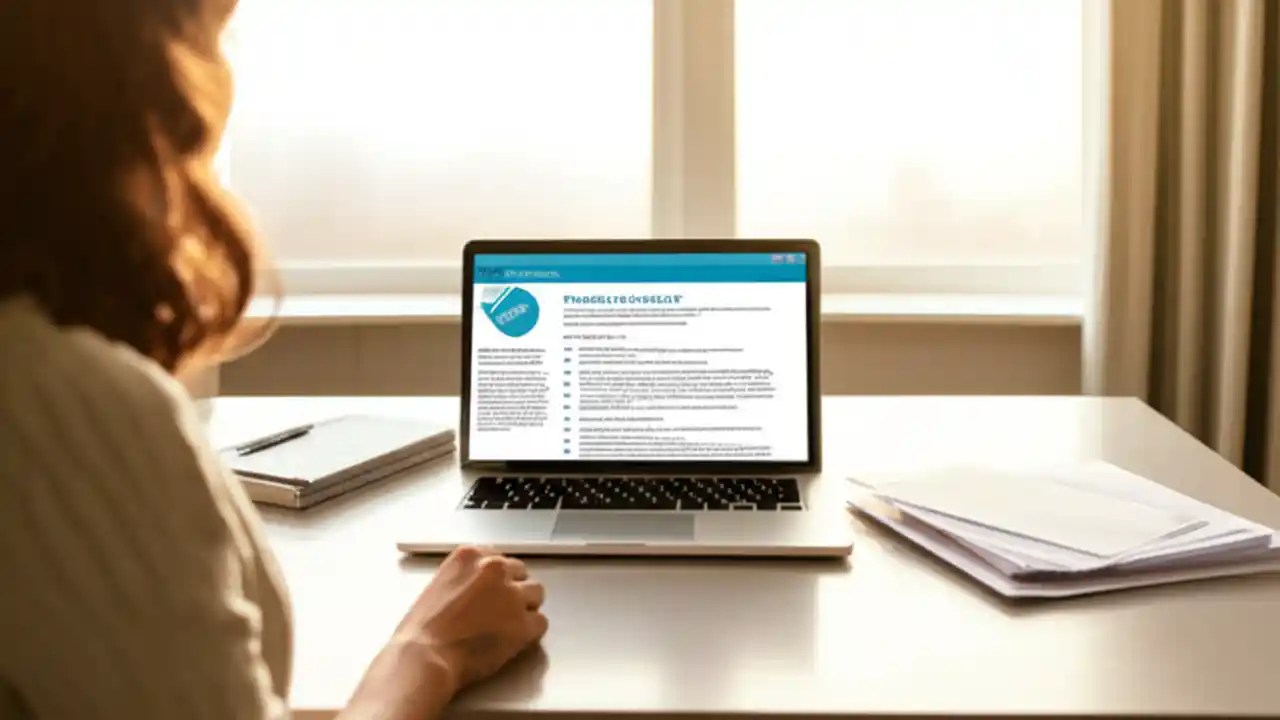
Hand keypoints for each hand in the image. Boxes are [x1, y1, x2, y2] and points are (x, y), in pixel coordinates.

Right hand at [397, 545, 547, 691]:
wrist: (425, 657)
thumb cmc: (422, 631)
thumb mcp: (438, 585)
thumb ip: (464, 578)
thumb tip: (479, 588)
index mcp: (470, 555)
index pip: (498, 558)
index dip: (496, 578)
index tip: (492, 590)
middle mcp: (495, 568)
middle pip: (520, 572)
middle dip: (513, 589)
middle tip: (500, 610)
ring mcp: (512, 595)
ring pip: (536, 593)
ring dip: (526, 608)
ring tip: (508, 625)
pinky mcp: (524, 622)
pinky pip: (541, 622)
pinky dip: (531, 632)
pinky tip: (514, 641)